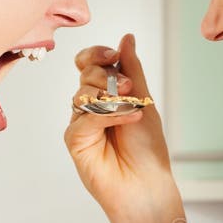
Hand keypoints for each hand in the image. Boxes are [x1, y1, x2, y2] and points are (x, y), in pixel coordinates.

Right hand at [67, 34, 185, 222]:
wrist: (147, 184)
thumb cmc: (148, 149)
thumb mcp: (144, 101)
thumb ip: (132, 69)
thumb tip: (126, 38)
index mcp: (107, 94)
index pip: (90, 62)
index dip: (98, 54)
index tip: (114, 55)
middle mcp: (91, 107)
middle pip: (84, 74)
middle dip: (106, 76)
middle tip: (128, 89)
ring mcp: (81, 123)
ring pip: (83, 94)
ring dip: (110, 97)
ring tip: (132, 108)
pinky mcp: (75, 140)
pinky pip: (85, 118)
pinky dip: (109, 117)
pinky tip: (128, 121)